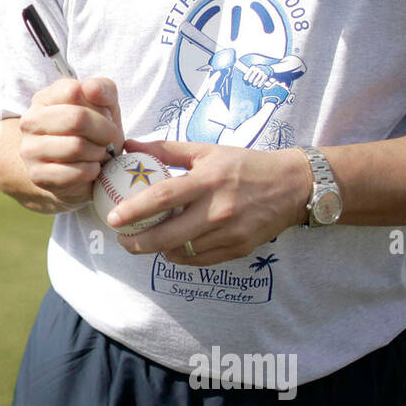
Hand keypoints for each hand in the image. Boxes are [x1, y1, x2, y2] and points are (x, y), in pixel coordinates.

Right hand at [18, 77, 123, 209]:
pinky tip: (91, 168)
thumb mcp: (105, 106)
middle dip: (103, 131)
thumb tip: (91, 88)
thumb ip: (103, 89)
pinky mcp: (37, 176)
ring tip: (98, 154)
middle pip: (76, 119)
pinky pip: (75, 172)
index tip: (106, 118)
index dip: (98, 106)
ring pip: (76, 147)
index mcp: (44, 98)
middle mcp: (31, 121)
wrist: (78, 170)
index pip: (73, 91)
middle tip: (109, 140)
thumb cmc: (92, 133)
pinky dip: (92, 171)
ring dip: (98, 153)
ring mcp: (30, 150)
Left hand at [106, 138, 313, 264]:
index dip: (134, 210)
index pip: (162, 198)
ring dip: (160, 249)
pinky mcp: (239, 248)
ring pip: (182, 251)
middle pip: (168, 236)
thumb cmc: (245, 165)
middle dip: (138, 243)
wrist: (292, 185)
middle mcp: (218, 208)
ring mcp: (230, 232)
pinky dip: (182, 255)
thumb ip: (167, 150)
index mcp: (207, 180)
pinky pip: (200, 259)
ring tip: (149, 240)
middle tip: (122, 240)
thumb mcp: (207, 150)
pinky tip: (175, 246)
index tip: (113, 218)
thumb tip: (131, 146)